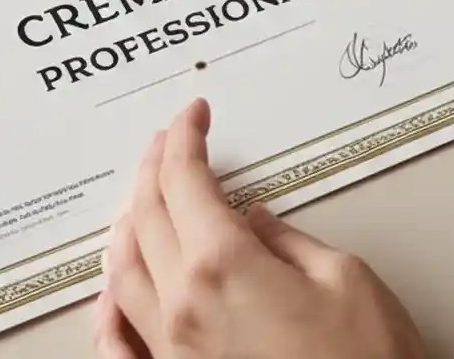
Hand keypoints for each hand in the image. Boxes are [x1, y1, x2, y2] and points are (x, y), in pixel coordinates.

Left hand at [93, 99, 425, 358]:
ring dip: (127, 222)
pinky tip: (109, 291)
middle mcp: (184, 307)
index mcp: (225, 268)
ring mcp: (173, 349)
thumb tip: (256, 224)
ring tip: (141, 197)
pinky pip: (119, 341)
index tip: (192, 117)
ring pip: (123, 272)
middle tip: (167, 141)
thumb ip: (290, 242)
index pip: (186, 184)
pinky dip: (108, 305)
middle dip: (153, 169)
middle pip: (146, 219)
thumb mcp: (345, 279)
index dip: (185, 140)